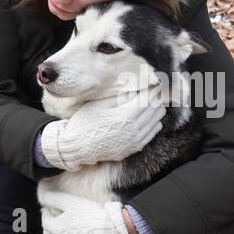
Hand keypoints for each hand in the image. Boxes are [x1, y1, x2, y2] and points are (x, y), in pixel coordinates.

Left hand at [38, 189, 136, 233]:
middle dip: (49, 227)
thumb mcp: (72, 202)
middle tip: (54, 221)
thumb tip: (42, 196)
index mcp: (56, 228)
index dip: (46, 213)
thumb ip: (54, 198)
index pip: (45, 220)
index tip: (49, 210)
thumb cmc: (92, 214)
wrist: (111, 231)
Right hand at [39, 96, 164, 169]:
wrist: (76, 146)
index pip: (148, 100)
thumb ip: (120, 97)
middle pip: (155, 111)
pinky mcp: (132, 150)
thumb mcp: (100, 104)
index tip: (156, 83)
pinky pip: (150, 135)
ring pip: (156, 123)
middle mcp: (133, 130)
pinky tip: (153, 119)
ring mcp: (134, 142)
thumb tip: (137, 88)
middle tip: (157, 91)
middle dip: (157, 99)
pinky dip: (154, 125)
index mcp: (125, 116)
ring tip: (156, 102)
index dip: (153, 90)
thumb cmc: (85, 122)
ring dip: (157, 112)